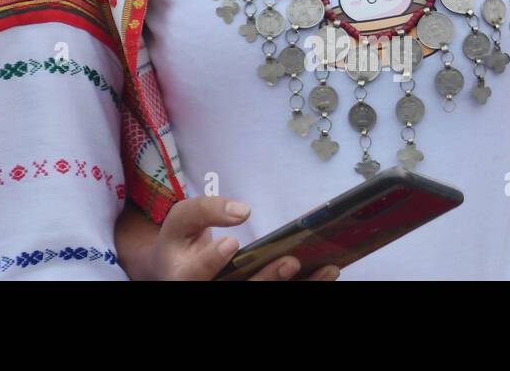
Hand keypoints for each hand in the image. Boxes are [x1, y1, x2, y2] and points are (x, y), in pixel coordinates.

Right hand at [149, 196, 339, 280]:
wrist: (180, 269)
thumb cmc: (183, 241)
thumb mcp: (183, 219)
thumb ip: (205, 210)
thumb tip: (241, 210)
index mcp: (183, 277)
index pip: (196, 274)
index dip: (212, 261)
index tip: (231, 243)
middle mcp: (209, 294)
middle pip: (239, 294)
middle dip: (266, 280)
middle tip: (290, 261)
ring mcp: (233, 298)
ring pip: (265, 299)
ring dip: (297, 288)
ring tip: (326, 269)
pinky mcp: (252, 299)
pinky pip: (280, 297)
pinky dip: (307, 287)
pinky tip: (328, 274)